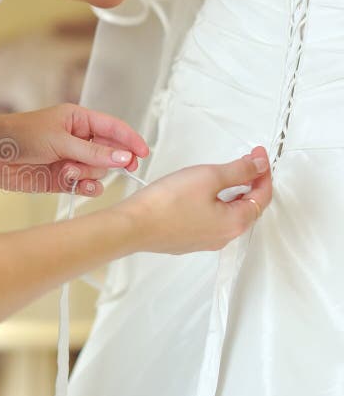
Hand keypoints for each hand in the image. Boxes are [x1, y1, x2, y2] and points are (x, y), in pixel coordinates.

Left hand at [0, 103, 149, 194]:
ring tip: (68, 172)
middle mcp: (77, 139)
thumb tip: (122, 157)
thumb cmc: (18, 135)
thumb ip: (92, 151)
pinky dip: (85, 188)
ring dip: (88, 175)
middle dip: (106, 161)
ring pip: (97, 172)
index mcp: (78, 120)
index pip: (113, 128)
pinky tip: (77, 186)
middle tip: (108, 167)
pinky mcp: (62, 179)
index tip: (142, 153)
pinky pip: (85, 186)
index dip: (130, 140)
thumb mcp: (59, 139)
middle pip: (108, 153)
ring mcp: (70, 160)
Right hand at [115, 147, 272, 254]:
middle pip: (247, 207)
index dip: (263, 171)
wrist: (132, 226)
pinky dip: (215, 204)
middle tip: (246, 161)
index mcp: (235, 223)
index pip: (262, 195)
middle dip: (250, 182)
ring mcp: (205, 241)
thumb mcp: (207, 177)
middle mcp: (224, 237)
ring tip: (223, 174)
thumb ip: (239, 171)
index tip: (257, 154)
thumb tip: (260, 166)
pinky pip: (210, 221)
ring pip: (228, 214)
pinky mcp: (187, 240)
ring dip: (232, 193)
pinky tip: (201, 193)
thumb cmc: (166, 204)